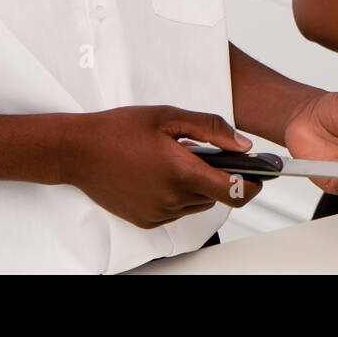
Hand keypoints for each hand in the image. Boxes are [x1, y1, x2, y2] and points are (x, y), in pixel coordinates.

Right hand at [60, 106, 262, 228]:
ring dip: (199, 187)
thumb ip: (211, 128)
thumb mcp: (170, 116)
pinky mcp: (145, 220)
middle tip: (210, 155)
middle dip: (221, 178)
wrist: (78, 151)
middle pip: (216, 197)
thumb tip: (243, 144)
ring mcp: (157, 213)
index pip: (233, 190)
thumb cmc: (120, 129)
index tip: (259, 175)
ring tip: (180, 160)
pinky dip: (178, 196)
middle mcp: (171, 199)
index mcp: (181, 172)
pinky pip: (176, 211)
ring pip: (197, 205)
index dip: (252, 184)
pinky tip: (162, 173)